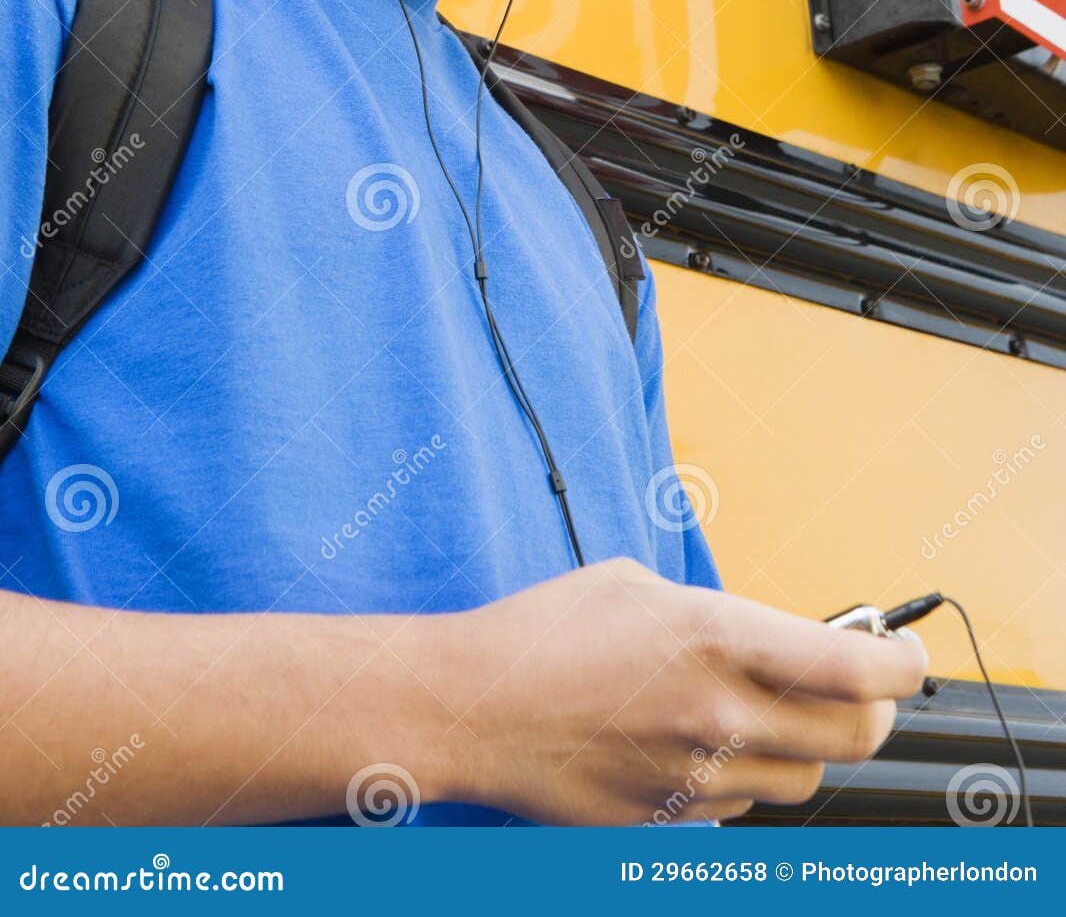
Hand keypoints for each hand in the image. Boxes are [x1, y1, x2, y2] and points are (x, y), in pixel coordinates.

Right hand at [436, 556, 926, 824]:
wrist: (472, 709)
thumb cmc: (545, 632)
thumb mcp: (638, 585)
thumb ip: (719, 615)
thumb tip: (770, 641)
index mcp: (716, 638)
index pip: (855, 668)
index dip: (900, 662)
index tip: (904, 652)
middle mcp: (720, 716)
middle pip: (855, 737)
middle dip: (874, 710)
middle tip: (862, 687)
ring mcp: (697, 780)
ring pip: (804, 780)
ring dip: (809, 746)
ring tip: (774, 711)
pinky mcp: (670, 823)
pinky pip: (743, 808)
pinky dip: (748, 777)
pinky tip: (707, 742)